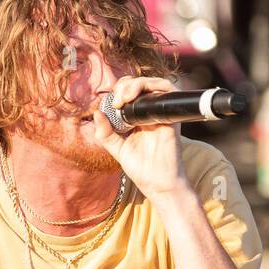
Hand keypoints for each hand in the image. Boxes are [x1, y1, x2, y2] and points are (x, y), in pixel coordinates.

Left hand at [91, 75, 190, 200]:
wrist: (158, 184)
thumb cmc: (141, 168)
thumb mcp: (117, 149)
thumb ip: (105, 133)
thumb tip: (97, 112)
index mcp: (138, 118)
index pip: (130, 92)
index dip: (118, 90)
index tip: (110, 104)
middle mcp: (151, 113)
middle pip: (141, 84)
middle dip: (126, 85)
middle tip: (117, 100)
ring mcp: (162, 114)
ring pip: (155, 83)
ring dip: (138, 84)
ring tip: (125, 97)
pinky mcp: (171, 117)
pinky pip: (169, 92)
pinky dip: (155, 87)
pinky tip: (137, 99)